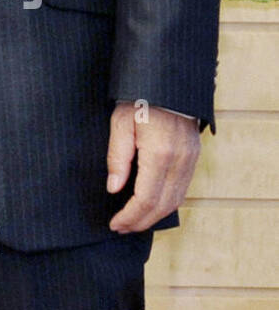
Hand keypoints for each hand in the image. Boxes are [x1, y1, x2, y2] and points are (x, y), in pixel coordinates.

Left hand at [107, 101, 201, 232]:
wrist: (167, 81)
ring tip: (133, 221)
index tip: (114, 224)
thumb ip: (118, 157)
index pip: (146, 198)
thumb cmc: (140, 99)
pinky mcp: (194, 157)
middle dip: (140, 221)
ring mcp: (191, 160)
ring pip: (175, 201)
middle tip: (121, 228)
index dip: (130, 216)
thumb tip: (114, 188)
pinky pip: (182, 189)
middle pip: (162, 205)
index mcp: (160, 153)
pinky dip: (166, 203)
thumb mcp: (120, 122)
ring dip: (154, 216)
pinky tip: (151, 206)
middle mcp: (180, 161)